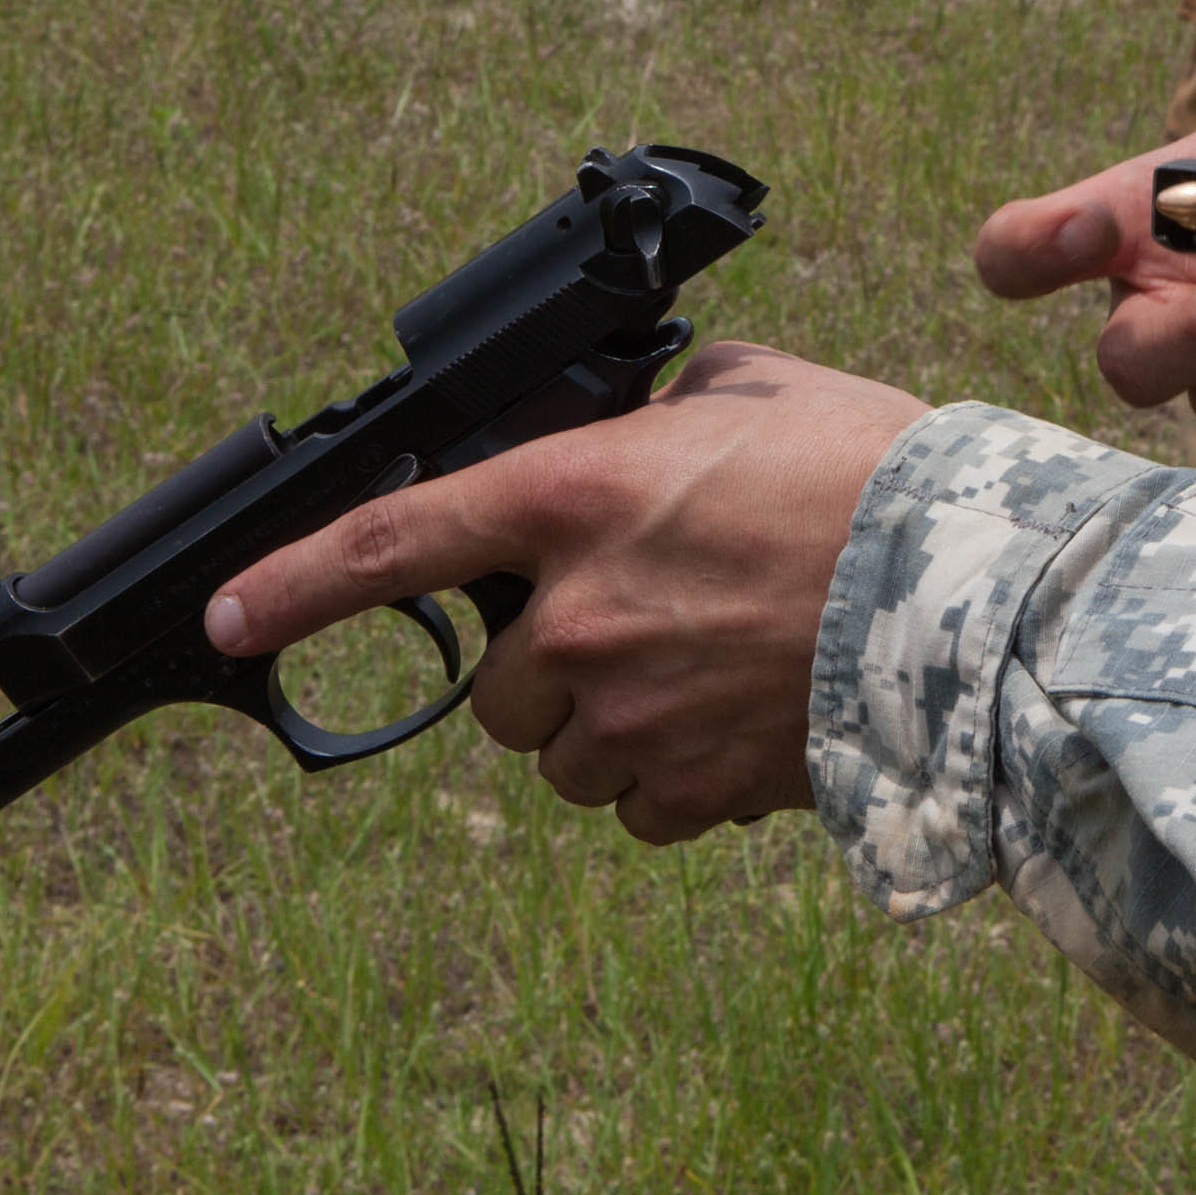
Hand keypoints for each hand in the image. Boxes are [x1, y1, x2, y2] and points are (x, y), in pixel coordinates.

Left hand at [202, 343, 925, 842]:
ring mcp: (630, 710)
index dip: (288, 587)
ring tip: (713, 668)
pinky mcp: (691, 787)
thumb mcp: (751, 389)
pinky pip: (636, 805)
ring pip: (561, 752)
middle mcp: (579, 612)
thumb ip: (661, 407)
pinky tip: (739, 720)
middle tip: (649, 617)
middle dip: (551, 659)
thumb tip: (636, 425)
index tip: (222, 621)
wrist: (973, 592)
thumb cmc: (873, 473)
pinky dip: (670, 776)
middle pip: (498, 681)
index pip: (391, 544)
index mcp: (576, 493)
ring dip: (608, 721)